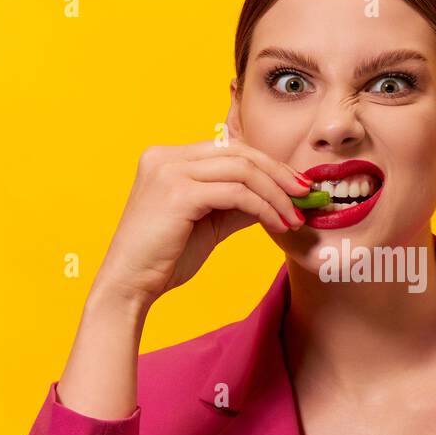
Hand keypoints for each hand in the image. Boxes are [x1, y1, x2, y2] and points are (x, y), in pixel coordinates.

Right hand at [92, 138, 311, 308]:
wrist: (129, 285)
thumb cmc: (165, 258)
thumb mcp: (209, 222)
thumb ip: (238, 203)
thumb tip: (278, 196)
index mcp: (168, 157)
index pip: (229, 148)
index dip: (267, 164)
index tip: (295, 187)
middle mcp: (165, 156)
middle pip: (239, 152)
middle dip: (279, 174)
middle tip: (306, 196)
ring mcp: (169, 170)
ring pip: (242, 170)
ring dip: (276, 194)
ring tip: (294, 218)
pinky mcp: (178, 193)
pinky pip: (237, 193)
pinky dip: (264, 207)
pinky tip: (277, 224)